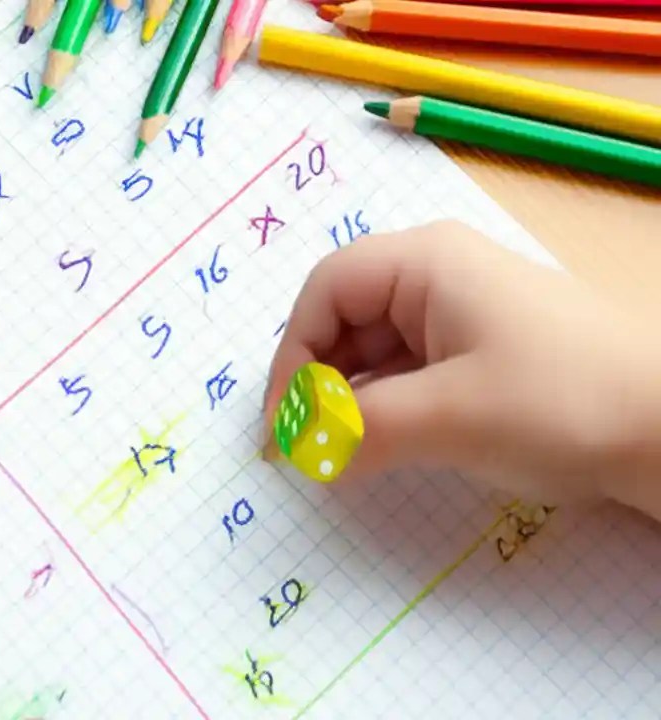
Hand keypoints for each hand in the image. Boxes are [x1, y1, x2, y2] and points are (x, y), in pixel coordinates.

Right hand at [262, 221, 660, 520]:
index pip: (325, 292)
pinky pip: (408, 371)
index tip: (286, 425)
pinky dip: (383, 407)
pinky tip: (380, 446)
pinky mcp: (481, 352)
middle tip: (305, 446)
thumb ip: (359, 430)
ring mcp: (462, 314)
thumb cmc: (562, 400)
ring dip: (349, 399)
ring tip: (340, 452)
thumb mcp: (449, 417)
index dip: (292, 356)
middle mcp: (437, 277)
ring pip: (374, 350)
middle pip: (345, 318)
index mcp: (426, 263)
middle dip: (317, 381)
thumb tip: (298, 451)